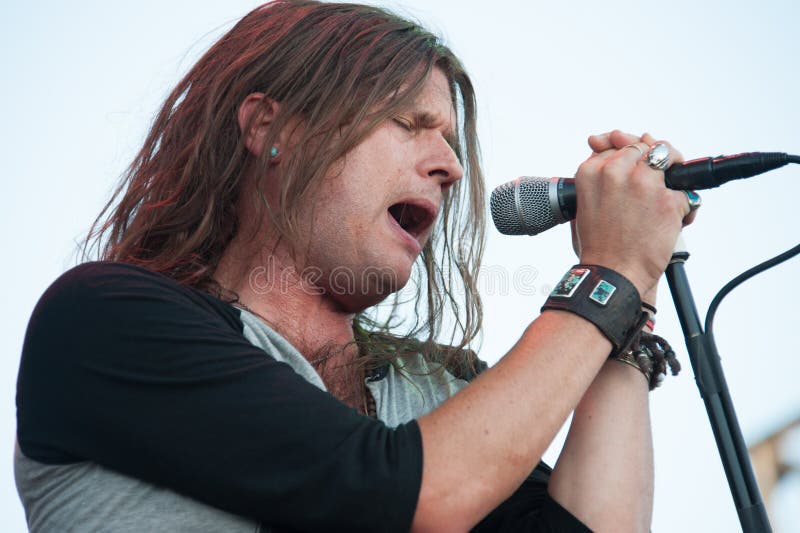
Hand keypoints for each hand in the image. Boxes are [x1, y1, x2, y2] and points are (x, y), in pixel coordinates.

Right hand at [570, 130, 695, 296]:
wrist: (612, 274)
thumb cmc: (598, 246)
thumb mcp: (586, 205)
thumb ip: (599, 175)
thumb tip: (611, 147)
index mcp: (591, 171)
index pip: (620, 146)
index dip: (633, 156)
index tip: (637, 170)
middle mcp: (616, 171)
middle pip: (646, 147)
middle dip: (655, 162)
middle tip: (657, 182)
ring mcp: (643, 183)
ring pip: (668, 158)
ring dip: (673, 175)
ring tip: (668, 196)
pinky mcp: (667, 199)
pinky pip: (687, 190)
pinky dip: (686, 207)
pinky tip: (676, 221)